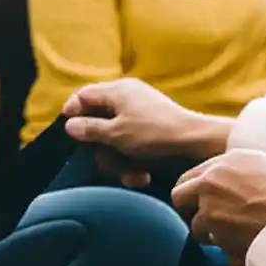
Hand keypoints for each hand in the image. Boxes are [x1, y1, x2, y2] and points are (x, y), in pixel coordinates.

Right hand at [63, 79, 233, 179]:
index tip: (69, 133)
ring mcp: (140, 114)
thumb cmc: (154, 134)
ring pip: (114, 139)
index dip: (73, 113)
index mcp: (117, 91)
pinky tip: (142, 175)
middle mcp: (128, 98)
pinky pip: (131, 145)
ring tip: (131, 173)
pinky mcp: (151, 130)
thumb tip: (70, 125)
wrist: (195, 144)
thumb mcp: (116, 134)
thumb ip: (89, 129)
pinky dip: (133, 161)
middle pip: (97, 123)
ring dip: (118, 161)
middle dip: (100, 148)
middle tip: (106, 162)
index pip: (83, 96)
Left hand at [171, 149, 265, 258]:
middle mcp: (216, 174)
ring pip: (191, 220)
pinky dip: (218, 246)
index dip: (204, 193)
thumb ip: (257, 178)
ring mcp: (209, 198)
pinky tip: (237, 247)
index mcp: (235, 158)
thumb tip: (256, 192)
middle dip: (189, 210)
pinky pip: (204, 238)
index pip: (202, 173)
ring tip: (230, 240)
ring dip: (206, 233)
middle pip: (180, 192)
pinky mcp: (210, 222)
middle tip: (204, 225)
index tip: (213, 206)